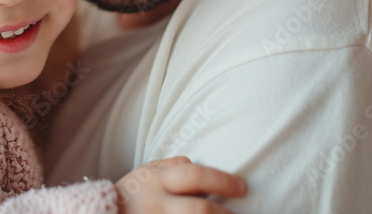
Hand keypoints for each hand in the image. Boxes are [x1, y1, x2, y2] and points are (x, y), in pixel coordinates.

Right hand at [115, 156, 246, 213]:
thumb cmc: (129, 194)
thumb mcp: (145, 172)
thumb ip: (170, 166)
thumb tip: (196, 163)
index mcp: (157, 181)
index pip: (194, 175)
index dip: (222, 180)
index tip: (242, 188)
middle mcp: (158, 203)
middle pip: (199, 209)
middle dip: (223, 213)